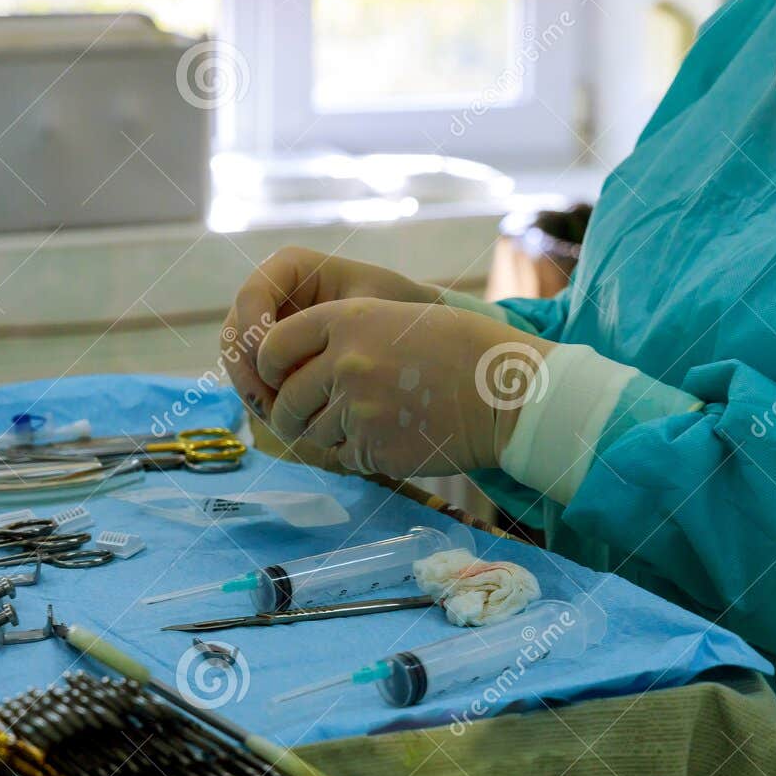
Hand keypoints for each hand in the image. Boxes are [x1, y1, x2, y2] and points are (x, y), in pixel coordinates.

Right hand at [221, 248, 439, 417]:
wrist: (408, 331)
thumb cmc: (396, 309)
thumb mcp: (370, 310)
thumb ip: (330, 326)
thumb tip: (282, 355)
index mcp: (289, 268)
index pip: (251, 295)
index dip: (254, 330)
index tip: (275, 362)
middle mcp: (269, 295)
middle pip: (235, 331)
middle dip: (249, 371)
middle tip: (272, 403)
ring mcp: (265, 329)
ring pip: (238, 362)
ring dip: (253, 393)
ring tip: (281, 418)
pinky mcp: (271, 359)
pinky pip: (253, 381)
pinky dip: (264, 403)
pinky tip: (287, 423)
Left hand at [257, 297, 554, 477]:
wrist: (507, 392)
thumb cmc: (458, 351)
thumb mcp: (394, 318)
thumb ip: (339, 336)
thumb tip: (286, 367)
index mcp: (347, 319)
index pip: (272, 346)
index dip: (268, 366)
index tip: (278, 377)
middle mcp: (346, 361)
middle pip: (285, 401)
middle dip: (292, 414)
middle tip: (314, 415)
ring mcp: (358, 408)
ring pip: (312, 434)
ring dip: (330, 434)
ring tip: (373, 420)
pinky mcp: (374, 447)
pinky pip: (344, 457)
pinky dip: (360, 453)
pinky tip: (393, 436)